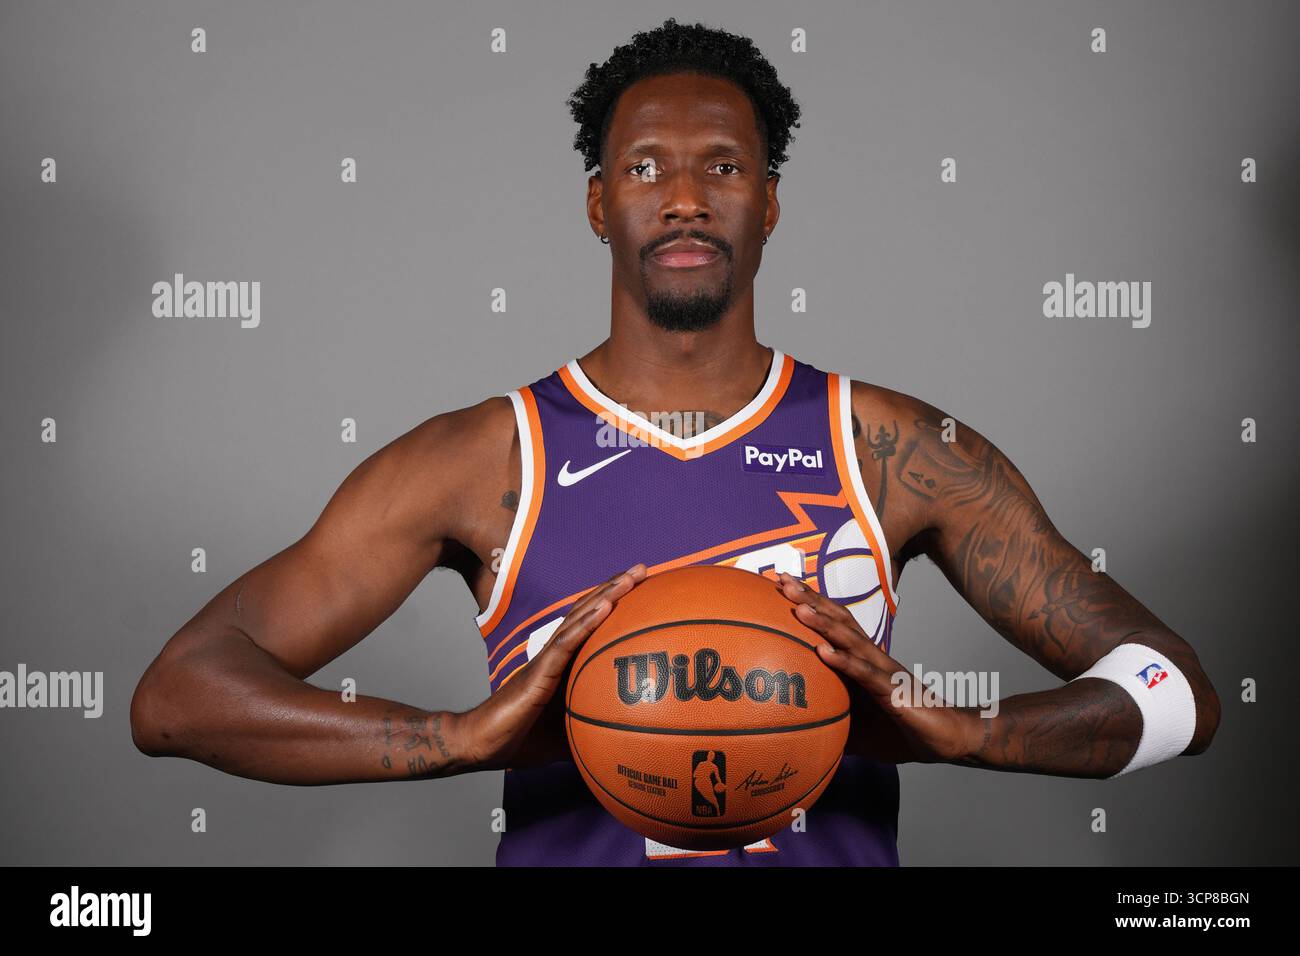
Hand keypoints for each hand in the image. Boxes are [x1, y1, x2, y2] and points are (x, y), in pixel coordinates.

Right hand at [461, 564, 646, 770]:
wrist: (480, 745)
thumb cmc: (518, 739)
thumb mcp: (567, 738)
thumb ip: (591, 734)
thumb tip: (621, 746)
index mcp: (562, 666)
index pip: (590, 626)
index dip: (612, 605)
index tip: (640, 590)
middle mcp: (555, 655)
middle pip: (587, 611)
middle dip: (615, 588)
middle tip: (643, 569)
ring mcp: (545, 660)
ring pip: (579, 618)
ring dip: (606, 595)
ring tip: (631, 577)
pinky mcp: (537, 673)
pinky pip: (565, 643)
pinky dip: (587, 623)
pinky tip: (606, 606)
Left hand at [775, 572, 979, 763]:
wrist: (951, 738)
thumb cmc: (904, 729)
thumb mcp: (857, 729)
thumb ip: (830, 722)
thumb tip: (798, 733)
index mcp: (864, 661)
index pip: (835, 623)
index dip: (810, 602)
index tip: (781, 584)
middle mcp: (874, 658)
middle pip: (840, 619)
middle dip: (811, 598)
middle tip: (782, 579)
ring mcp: (885, 672)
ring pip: (851, 641)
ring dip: (825, 624)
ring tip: (799, 608)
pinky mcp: (894, 693)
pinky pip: (867, 675)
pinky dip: (845, 662)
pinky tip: (824, 653)